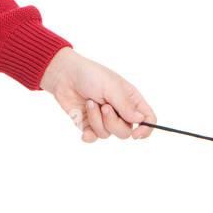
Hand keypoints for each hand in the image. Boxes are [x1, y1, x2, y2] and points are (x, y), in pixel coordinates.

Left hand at [38, 47, 156, 143]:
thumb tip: (140, 120)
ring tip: (89, 103)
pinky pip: (93, 137)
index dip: (146, 128)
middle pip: (126, 131)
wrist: (65, 76)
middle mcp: (120, 111)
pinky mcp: (89, 124)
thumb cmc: (91, 75)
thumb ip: (126, 105)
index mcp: (131, 99)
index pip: (148, 118)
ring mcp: (104, 119)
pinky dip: (89, 135)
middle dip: (113, 122)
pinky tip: (84, 131)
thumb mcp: (111, 87)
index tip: (137, 134)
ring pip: (108, 134)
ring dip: (97, 120)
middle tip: (103, 107)